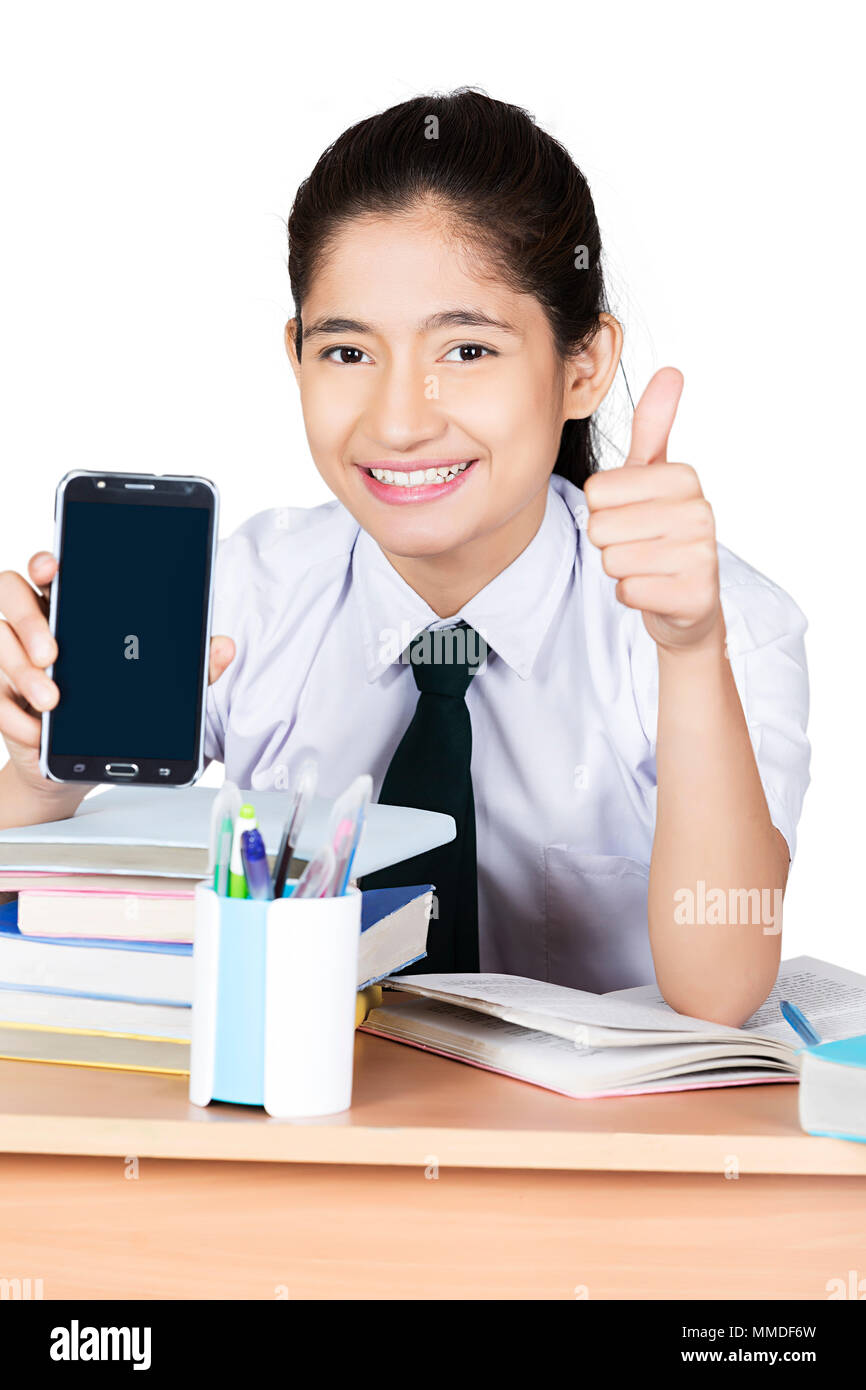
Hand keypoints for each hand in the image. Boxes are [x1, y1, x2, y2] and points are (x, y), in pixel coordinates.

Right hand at [0, 551, 234, 796]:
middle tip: (52, 652)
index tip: (53, 569)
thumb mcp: (157, 688)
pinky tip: (38, 732)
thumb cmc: (114, 709)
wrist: (76, 763)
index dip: (45, 562)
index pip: (48, 569)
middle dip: (28, 619)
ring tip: (53, 701)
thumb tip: (225, 647)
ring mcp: (12, 657)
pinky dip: (15, 717)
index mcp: (71, 607)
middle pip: (9, 592)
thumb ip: (190, 666)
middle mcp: (34, 624)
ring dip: (23, 673)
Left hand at [583, 367, 721, 651]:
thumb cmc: (661, 531)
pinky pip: (628, 591)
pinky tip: (655, 589)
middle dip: (608, 541)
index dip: (601, 508)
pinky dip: (632, 594)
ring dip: (620, 568)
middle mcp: (701, 511)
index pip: (597, 490)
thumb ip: (655, 426)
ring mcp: (702, 555)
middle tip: (637, 543)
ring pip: (612, 560)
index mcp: (684, 476)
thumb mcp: (654, 476)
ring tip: (647, 565)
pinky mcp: (696, 596)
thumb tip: (670, 370)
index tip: (631, 513)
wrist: (686, 601)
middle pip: (601, 526)